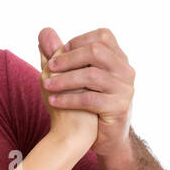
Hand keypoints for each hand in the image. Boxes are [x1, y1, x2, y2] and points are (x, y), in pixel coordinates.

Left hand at [39, 26, 134, 156]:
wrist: (106, 138)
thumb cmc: (88, 105)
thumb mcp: (75, 76)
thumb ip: (61, 55)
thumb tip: (44, 31)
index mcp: (119, 58)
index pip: (103, 36)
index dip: (79, 41)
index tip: (59, 52)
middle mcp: (126, 70)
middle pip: (97, 51)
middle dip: (69, 58)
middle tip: (49, 67)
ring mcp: (125, 89)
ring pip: (92, 75)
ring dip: (65, 79)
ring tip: (46, 85)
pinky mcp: (119, 108)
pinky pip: (90, 99)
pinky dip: (68, 99)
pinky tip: (52, 101)